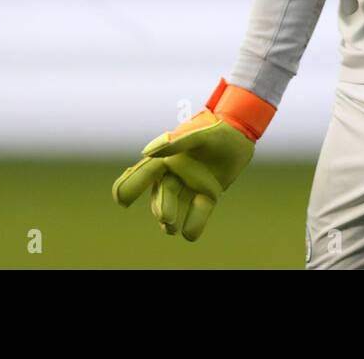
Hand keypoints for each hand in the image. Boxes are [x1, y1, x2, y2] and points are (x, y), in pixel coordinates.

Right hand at [112, 78, 272, 240]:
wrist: (242, 133)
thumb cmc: (218, 129)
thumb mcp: (200, 135)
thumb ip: (175, 142)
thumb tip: (147, 152)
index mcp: (168, 156)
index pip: (144, 172)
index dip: (130, 186)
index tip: (121, 200)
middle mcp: (176, 172)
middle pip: (162, 194)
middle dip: (162, 207)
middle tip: (167, 219)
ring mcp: (191, 184)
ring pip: (176, 206)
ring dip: (172, 220)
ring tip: (172, 228)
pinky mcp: (208, 193)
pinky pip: (198, 211)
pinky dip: (194, 223)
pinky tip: (190, 234)